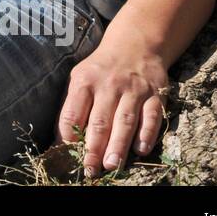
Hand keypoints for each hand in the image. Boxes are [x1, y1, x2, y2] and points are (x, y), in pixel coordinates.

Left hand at [53, 25, 170, 177]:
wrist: (135, 45)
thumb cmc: (101, 70)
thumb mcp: (80, 79)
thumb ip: (72, 107)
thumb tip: (60, 142)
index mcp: (84, 82)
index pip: (73, 112)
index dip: (69, 135)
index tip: (67, 155)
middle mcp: (109, 85)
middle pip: (100, 121)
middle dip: (94, 148)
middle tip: (90, 170)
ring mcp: (134, 90)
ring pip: (125, 121)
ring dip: (118, 145)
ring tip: (111, 166)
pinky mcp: (155, 94)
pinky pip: (152, 117)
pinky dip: (147, 134)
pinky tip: (141, 150)